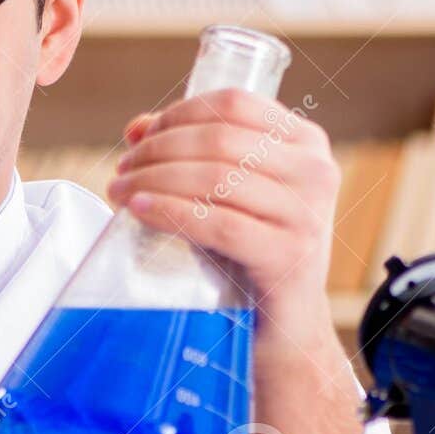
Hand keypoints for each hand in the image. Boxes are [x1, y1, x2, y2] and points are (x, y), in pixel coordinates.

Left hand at [105, 89, 360, 433]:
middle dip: (157, 150)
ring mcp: (307, 215)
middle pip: (218, 140)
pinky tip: (139, 210)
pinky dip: (171, 212)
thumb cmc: (248, 255)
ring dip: (154, 179)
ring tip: (119, 191)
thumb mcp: (225, 195)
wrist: (282, 329)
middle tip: (121, 170)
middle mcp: (314, 172)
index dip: (177, 114)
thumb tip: (136, 126)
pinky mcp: (289, 256)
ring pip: (214, 178)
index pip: (234, 104)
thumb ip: (190, 155)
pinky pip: (218, 224)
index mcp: (305, 144)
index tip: (139, 136)